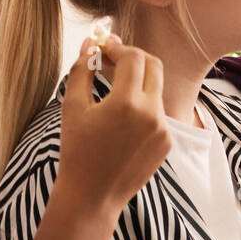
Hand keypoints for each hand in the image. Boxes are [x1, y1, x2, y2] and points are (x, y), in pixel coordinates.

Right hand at [58, 35, 170, 211]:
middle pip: (154, 66)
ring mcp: (164, 128)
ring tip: (113, 93)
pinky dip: (142, 107)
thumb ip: (82, 69)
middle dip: (135, 58)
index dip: (117, 48)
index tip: (103, 51)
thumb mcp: (73, 107)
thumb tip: (91, 44)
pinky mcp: (168, 142)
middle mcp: (152, 113)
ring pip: (155, 90)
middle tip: (114, 60)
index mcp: (127, 103)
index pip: (133, 57)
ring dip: (137, 84)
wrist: (93, 195)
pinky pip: (158, 113)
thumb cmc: (77, 150)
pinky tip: (122, 123)